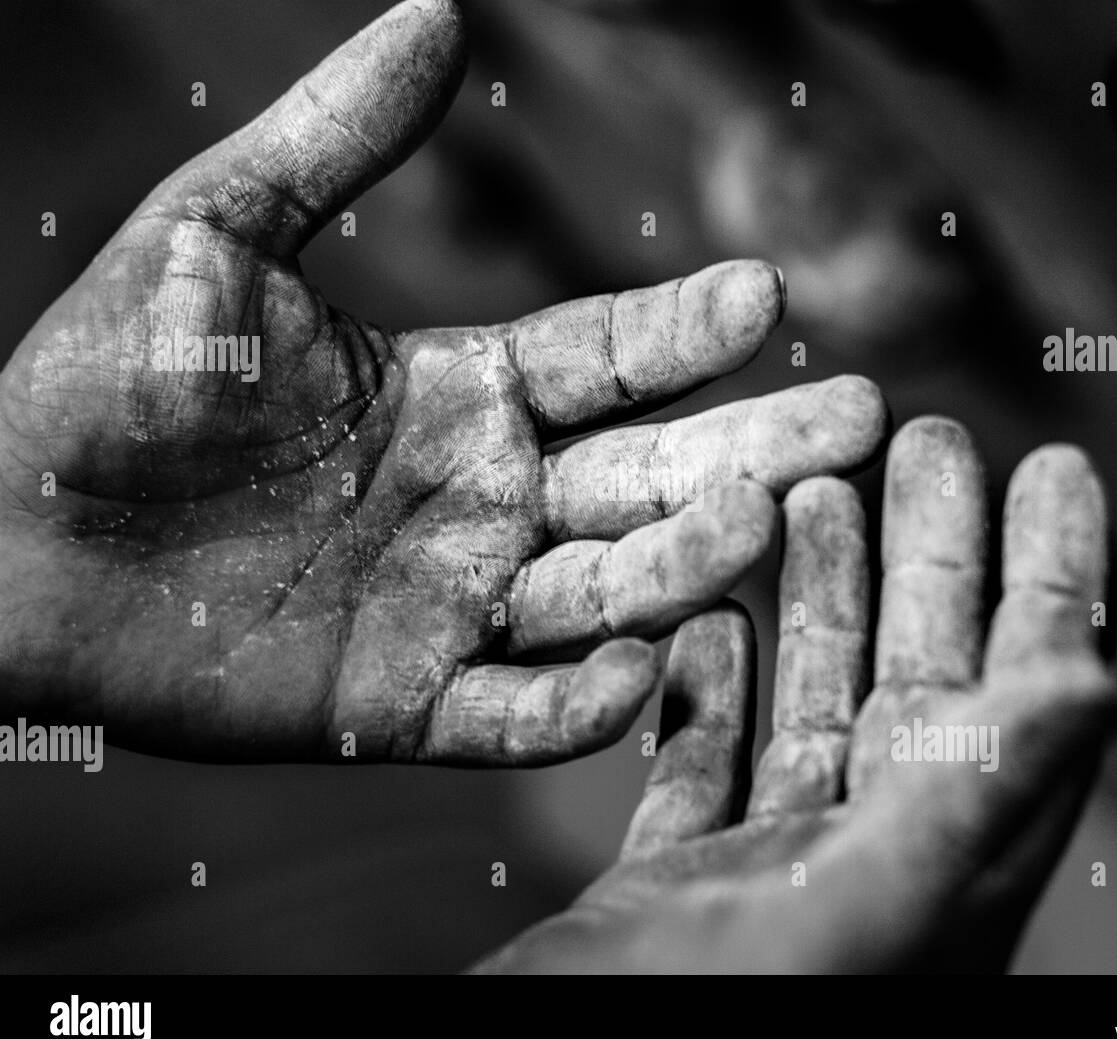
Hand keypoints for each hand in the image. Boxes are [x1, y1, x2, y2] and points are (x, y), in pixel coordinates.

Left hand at [0, 1, 884, 762]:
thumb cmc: (109, 378)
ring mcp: (455, 606)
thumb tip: (444, 13)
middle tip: (857, 418)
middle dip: (752, 448)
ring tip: (768, 518)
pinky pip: (515, 716)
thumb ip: (338, 141)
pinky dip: (579, 704)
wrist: (9, 535)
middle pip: (648, 479)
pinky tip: (638, 669)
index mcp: (466, 394)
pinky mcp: (405, 705)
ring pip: (606, 593)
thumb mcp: (225, 235)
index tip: (767, 295)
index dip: (686, 332)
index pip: (608, 361)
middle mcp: (486, 501)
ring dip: (690, 563)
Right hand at [475, 417, 1116, 971]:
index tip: (1055, 471)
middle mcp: (864, 869)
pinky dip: (708, 688)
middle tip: (927, 436)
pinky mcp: (672, 891)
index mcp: (932, 875)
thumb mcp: (862, 923)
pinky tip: (704, 622)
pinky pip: (704, 764)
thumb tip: (1093, 686)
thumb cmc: (707, 1035)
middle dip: (928, 551)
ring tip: (809, 491)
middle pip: (918, 677)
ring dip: (814, 597)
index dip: (1051, 582)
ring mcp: (767, 879)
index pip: (1023, 702)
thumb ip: (974, 809)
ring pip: (811, 707)